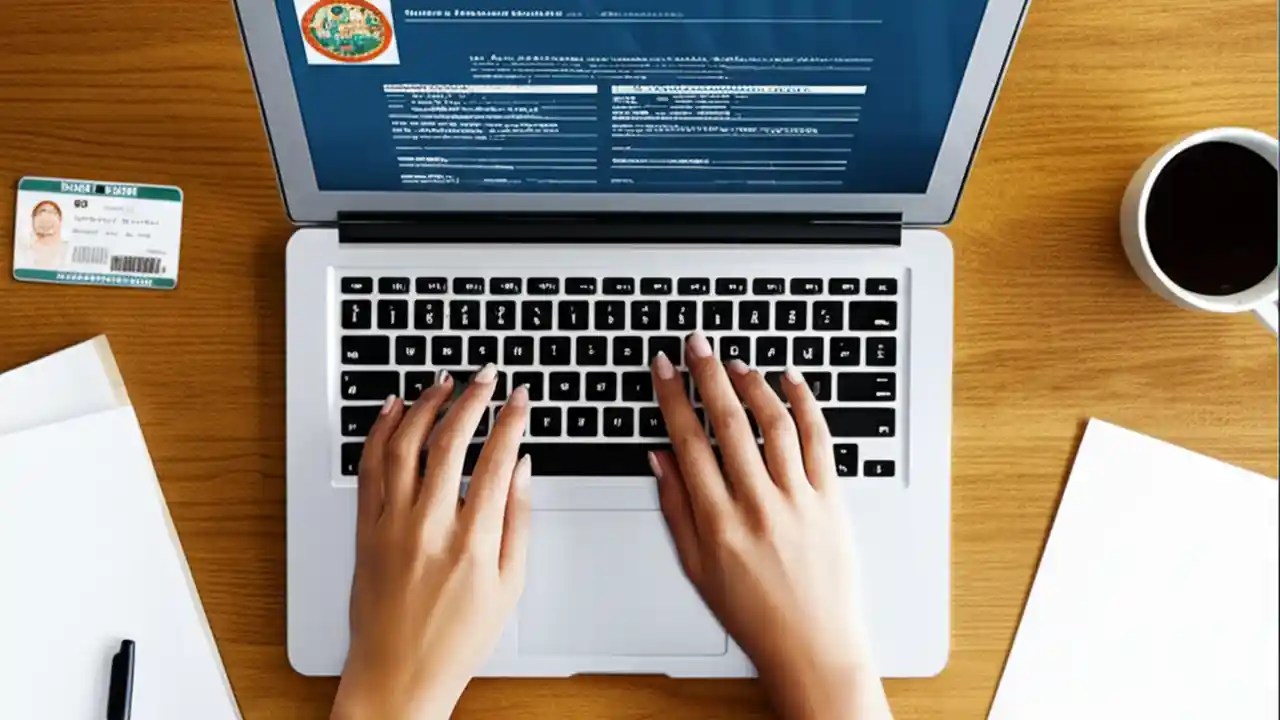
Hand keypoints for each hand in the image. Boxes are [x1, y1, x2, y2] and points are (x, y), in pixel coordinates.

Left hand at [332, 365, 531, 719]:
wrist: (398, 675)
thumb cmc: (457, 640)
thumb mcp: (509, 586)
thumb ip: (518, 522)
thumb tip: (522, 469)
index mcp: (472, 542)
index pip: (495, 460)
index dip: (510, 420)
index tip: (519, 397)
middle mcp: (428, 526)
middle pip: (449, 441)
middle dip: (472, 399)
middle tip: (486, 376)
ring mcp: (390, 525)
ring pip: (404, 444)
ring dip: (425, 405)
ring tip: (444, 383)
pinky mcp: (364, 530)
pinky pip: (369, 468)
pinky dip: (379, 431)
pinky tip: (393, 410)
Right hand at [649, 333, 891, 719]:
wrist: (812, 645)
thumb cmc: (754, 612)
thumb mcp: (697, 566)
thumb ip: (677, 508)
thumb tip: (660, 458)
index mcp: (719, 522)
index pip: (688, 442)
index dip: (673, 398)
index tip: (664, 368)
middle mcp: (758, 506)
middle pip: (729, 423)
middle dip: (709, 375)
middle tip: (697, 344)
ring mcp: (799, 500)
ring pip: (774, 425)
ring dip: (753, 385)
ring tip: (737, 363)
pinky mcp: (832, 501)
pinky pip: (820, 441)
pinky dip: (806, 404)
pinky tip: (791, 382)